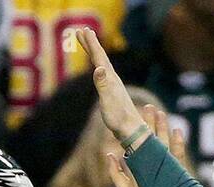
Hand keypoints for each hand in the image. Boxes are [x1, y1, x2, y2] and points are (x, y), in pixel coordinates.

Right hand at [76, 27, 144, 142]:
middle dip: (91, 44)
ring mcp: (113, 86)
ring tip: (87, 44)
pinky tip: (98, 69)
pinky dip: (98, 66)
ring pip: (102, 64)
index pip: (99, 57)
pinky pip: (103, 74)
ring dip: (94, 53)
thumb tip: (99, 68)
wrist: (130, 130)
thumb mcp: (107, 101)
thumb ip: (103, 84)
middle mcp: (113, 80)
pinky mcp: (112, 93)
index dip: (91, 43)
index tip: (84, 30)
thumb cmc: (118, 118)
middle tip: (82, 30)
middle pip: (101, 57)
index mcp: (110, 79)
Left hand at [104, 104, 191, 186]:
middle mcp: (155, 161)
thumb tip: (110, 154)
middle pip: (152, 138)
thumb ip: (116, 174)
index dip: (135, 129)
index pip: (138, 143)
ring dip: (163, 128)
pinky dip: (178, 143)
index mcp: (142, 163)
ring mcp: (167, 164)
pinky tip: (177, 131)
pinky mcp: (177, 170)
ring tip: (161, 113)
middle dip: (150, 123)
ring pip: (164, 142)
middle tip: (148, 107)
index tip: (132, 116)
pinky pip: (177, 155)